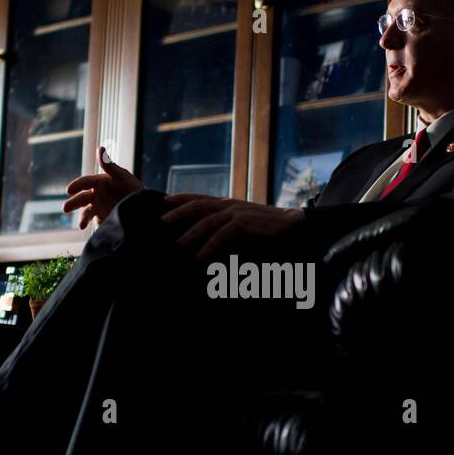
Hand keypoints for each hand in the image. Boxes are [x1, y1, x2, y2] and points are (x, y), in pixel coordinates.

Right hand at [63, 146, 143, 228]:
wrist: (144, 209)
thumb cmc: (134, 189)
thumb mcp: (123, 176)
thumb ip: (109, 165)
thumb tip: (100, 147)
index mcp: (99, 182)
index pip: (84, 183)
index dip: (76, 186)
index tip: (69, 190)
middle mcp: (96, 195)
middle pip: (81, 198)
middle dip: (73, 203)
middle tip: (65, 208)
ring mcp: (98, 207)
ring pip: (85, 211)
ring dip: (81, 217)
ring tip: (81, 224)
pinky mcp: (102, 219)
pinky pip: (92, 221)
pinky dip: (87, 224)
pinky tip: (84, 228)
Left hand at [160, 194, 304, 260]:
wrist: (292, 224)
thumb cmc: (265, 227)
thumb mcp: (241, 224)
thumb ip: (224, 226)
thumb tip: (206, 240)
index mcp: (226, 202)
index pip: (198, 197)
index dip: (179, 198)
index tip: (162, 203)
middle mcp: (228, 204)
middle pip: (197, 205)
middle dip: (177, 213)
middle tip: (160, 223)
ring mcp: (237, 212)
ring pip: (208, 220)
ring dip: (191, 233)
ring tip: (178, 245)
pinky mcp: (246, 223)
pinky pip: (223, 234)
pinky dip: (211, 246)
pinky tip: (201, 257)